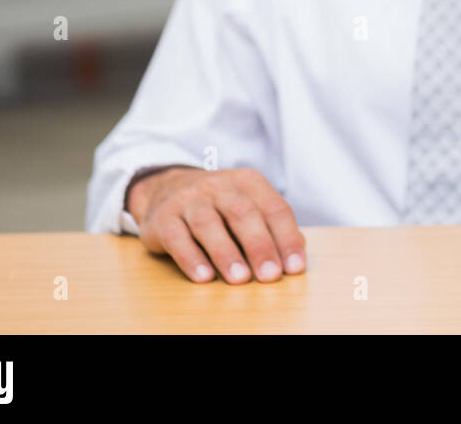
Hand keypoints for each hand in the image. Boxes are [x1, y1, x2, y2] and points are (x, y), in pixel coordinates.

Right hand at [127, 166, 306, 283]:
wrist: (166, 189)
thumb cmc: (219, 205)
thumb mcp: (248, 204)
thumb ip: (271, 226)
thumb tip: (296, 253)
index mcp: (248, 182)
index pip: (273, 207)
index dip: (286, 238)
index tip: (294, 267)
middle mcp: (219, 186)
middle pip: (242, 213)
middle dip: (259, 245)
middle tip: (270, 275)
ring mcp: (189, 200)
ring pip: (208, 224)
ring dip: (226, 253)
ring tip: (240, 278)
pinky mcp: (164, 218)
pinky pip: (177, 238)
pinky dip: (191, 258)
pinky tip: (204, 276)